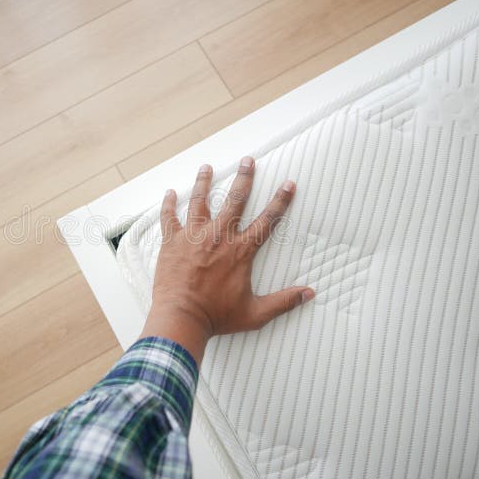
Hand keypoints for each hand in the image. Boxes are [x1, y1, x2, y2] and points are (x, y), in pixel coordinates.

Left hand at [139, 156, 314, 363]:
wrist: (182, 318)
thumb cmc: (217, 316)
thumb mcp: (256, 313)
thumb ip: (283, 302)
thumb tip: (309, 294)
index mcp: (241, 251)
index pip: (267, 221)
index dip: (280, 201)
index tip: (288, 184)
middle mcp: (219, 237)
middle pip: (234, 200)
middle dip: (243, 178)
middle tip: (247, 160)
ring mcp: (193, 236)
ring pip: (200, 201)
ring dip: (204, 182)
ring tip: (206, 166)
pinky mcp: (172, 242)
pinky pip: (169, 217)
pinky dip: (169, 204)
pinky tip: (170, 192)